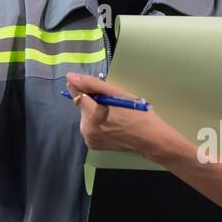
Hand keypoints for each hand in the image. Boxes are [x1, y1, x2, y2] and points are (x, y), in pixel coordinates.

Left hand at [64, 71, 196, 163]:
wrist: (151, 140)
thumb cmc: (138, 114)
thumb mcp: (118, 94)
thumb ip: (92, 84)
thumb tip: (70, 77)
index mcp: (92, 116)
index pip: (77, 95)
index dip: (81, 87)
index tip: (89, 84)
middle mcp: (87, 129)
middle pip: (82, 106)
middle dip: (92, 100)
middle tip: (111, 102)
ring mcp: (89, 139)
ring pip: (85, 116)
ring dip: (93, 111)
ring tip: (113, 113)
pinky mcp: (93, 145)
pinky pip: (90, 127)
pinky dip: (96, 122)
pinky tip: (111, 123)